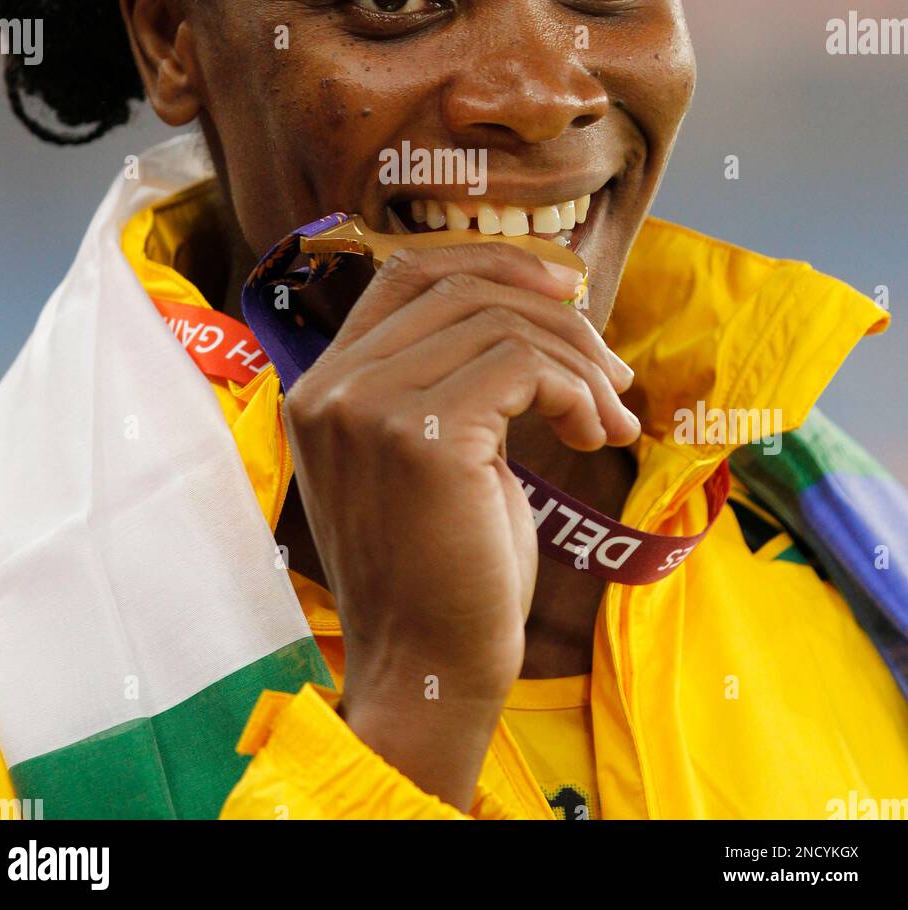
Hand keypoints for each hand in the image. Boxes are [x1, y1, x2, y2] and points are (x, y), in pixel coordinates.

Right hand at [281, 241, 638, 807]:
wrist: (428, 673)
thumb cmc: (445, 571)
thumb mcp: (431, 454)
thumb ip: (447, 379)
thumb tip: (531, 307)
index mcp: (324, 386)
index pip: (405, 274)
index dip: (490, 263)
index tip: (561, 287)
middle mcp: (331, 387)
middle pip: (460, 289)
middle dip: (553, 315)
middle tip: (610, 372)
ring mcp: (367, 408)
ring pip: (499, 323)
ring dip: (578, 362)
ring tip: (610, 417)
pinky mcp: (422, 437)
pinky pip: (522, 366)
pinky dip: (575, 390)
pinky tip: (592, 435)